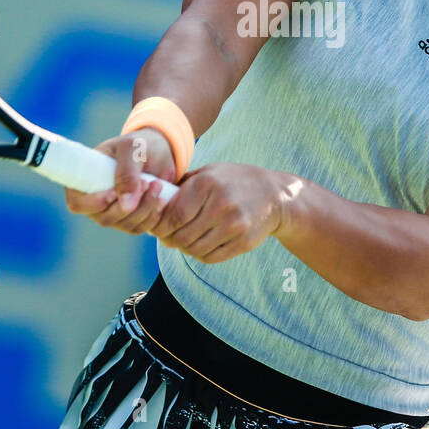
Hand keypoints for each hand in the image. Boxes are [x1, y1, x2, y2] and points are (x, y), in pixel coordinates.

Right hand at [63, 127, 177, 233]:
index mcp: (86, 179)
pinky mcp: (131, 218)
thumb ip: (127, 174)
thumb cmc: (139, 145)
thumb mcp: (133, 150)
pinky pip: (140, 227)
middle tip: (147, 182)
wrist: (159, 152)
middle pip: (104, 218)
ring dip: (144, 209)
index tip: (114, 193)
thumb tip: (126, 206)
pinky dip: (153, 215)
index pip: (77, 203)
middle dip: (128, 205)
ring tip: (157, 185)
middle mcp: (96, 199)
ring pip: (125, 224)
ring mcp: (112, 211)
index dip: (93, 203)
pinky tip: (161, 198)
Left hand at [150, 162, 295, 263]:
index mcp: (208, 184)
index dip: (161, 226)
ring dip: (184, 248)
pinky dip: (200, 254)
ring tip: (182, 241)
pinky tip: (199, 245)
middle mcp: (221, 204)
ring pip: (195, 249)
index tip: (156, 227)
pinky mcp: (243, 242)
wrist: (275, 195)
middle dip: (169, 240)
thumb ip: (183, 184)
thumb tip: (152, 199)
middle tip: (166, 237)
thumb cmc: (235, 181)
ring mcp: (234, 225)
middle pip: (182, 235)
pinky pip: (211, 257)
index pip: (174, 215)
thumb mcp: (210, 172)